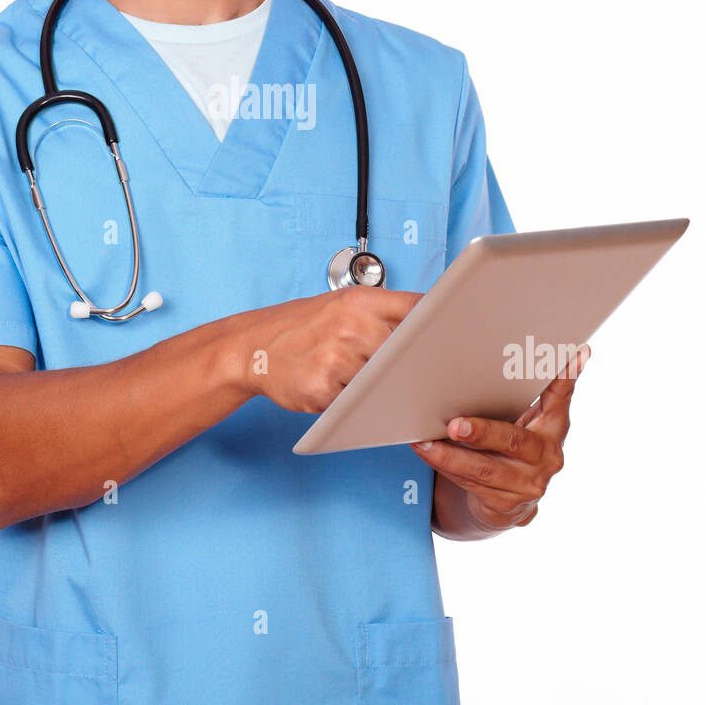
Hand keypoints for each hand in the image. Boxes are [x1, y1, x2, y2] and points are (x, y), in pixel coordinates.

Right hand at [229, 286, 422, 413]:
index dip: (439, 325)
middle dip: (413, 367)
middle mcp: (350, 325)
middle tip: (425, 377)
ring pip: (384, 382)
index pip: (416, 308)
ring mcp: (337, 358)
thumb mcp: (342, 305)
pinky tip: (347, 393)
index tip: (453, 339)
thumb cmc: (303, 326)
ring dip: (385, 389)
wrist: (253, 346)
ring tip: (374, 385)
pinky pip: (359, 403)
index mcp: (360, 300)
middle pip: (406, 353)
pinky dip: (359, 403)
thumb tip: (433, 328)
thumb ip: (384, 313)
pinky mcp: (324, 389)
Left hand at [411, 343, 589, 533]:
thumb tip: (575, 350)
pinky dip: (446, 469)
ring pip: (484, 470)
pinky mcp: (504, 506)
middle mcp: (547, 458)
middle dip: (481, 433)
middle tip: (454, 426)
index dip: (563, 377)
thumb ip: (545, 389)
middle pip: (512, 442)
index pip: (560, 397)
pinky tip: (428, 454)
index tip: (569, 354)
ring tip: (424, 442)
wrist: (508, 503)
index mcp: (554, 428)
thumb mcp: (531, 418)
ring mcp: (527, 486)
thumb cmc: (514, 446)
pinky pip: (470, 485)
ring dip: (449, 456)